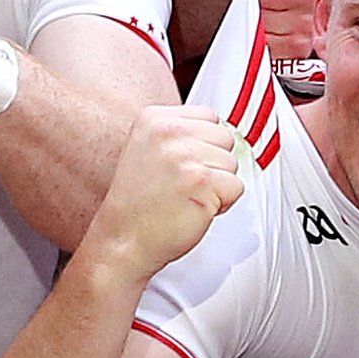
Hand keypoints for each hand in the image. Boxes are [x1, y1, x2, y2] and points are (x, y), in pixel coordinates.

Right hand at [85, 106, 244, 279]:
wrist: (122, 240)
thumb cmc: (139, 203)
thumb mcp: (150, 149)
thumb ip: (181, 133)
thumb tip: (221, 131)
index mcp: (154, 118)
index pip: (209, 117)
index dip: (203, 146)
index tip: (180, 166)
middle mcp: (168, 131)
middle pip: (225, 137)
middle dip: (212, 164)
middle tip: (183, 185)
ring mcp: (184, 154)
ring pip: (232, 163)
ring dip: (216, 185)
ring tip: (186, 197)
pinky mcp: (202, 180)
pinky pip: (236, 187)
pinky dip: (222, 204)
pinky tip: (193, 208)